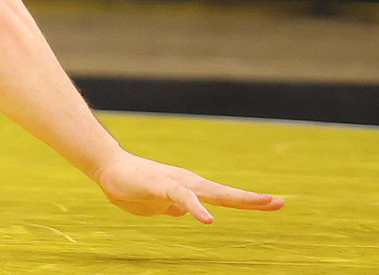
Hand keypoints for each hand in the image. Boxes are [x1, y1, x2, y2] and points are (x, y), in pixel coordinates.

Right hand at [95, 153, 282, 223]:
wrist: (108, 168)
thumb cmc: (133, 185)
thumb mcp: (158, 204)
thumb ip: (173, 206)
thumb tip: (183, 211)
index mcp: (190, 189)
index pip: (224, 197)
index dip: (248, 201)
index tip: (274, 203)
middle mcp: (190, 184)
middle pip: (226, 194)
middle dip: (252, 200)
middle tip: (279, 202)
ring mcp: (178, 184)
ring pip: (213, 193)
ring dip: (238, 198)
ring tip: (263, 202)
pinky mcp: (163, 186)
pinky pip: (183, 198)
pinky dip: (197, 208)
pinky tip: (207, 219)